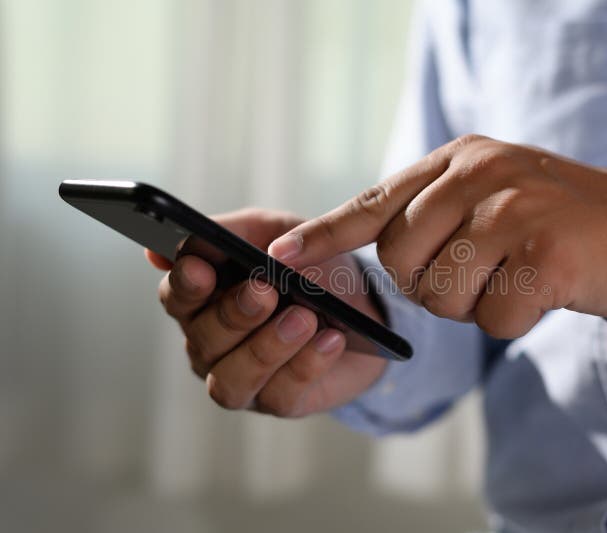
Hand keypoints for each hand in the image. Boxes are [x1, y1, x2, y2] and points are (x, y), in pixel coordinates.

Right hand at [148, 208, 387, 416]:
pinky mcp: (279, 402)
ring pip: (231, 378)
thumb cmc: (310, 267)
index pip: (176, 296)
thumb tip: (167, 250)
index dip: (185, 284)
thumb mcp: (276, 233)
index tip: (202, 269)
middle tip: (266, 289)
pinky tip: (331, 340)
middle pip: (204, 337)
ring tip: (305, 318)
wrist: (366, 304)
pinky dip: (306, 366)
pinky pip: (280, 394)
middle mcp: (212, 343)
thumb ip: (230, 234)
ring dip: (267, 347)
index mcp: (204, 299)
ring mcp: (242, 378)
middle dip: (235, 313)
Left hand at [269, 135, 606, 337]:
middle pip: (402, 261)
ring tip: (513, 277)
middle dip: (431, 285)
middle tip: (481, 272)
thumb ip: (433, 210)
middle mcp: (482, 174)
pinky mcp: (546, 256)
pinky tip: (542, 292)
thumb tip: (368, 246)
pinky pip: (491, 318)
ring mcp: (515, 210)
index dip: (326, 234)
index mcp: (460, 157)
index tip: (281, 259)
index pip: (376, 200)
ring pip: (441, 295)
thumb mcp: (491, 195)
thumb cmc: (554, 222)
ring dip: (473, 305)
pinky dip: (512, 320)